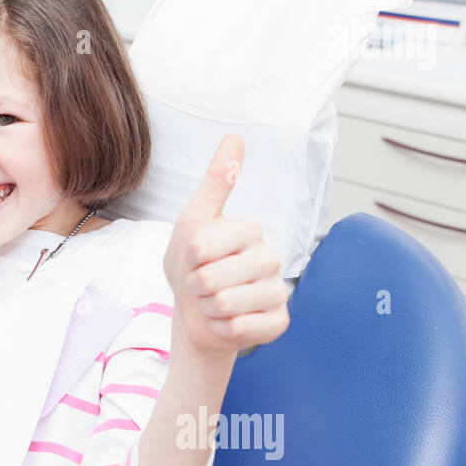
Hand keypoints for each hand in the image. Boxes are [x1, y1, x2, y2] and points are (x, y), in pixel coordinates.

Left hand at [163, 134, 289, 357]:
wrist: (197, 312)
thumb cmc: (193, 265)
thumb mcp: (193, 221)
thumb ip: (215, 182)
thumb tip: (235, 136)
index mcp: (250, 230)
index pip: (201, 245)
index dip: (186, 257)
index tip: (194, 259)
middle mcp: (271, 258)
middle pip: (212, 277)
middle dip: (195, 285)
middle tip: (202, 284)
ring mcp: (278, 292)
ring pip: (225, 304)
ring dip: (207, 308)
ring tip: (213, 302)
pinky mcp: (279, 322)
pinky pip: (239, 329)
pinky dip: (221, 329)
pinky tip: (227, 321)